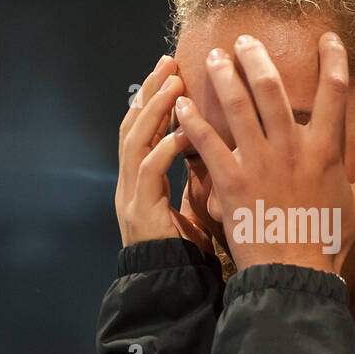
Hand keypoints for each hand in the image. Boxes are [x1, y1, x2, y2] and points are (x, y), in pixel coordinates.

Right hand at [115, 54, 214, 252]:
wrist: (170, 292)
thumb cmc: (188, 253)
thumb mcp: (195, 208)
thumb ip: (199, 179)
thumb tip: (223, 150)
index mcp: (141, 181)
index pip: (142, 129)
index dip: (154, 99)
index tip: (173, 69)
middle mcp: (130, 184)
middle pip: (132, 125)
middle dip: (150, 92)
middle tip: (169, 61)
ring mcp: (131, 197)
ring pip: (135, 142)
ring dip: (155, 111)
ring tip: (174, 84)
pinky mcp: (141, 213)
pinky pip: (149, 173)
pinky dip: (165, 149)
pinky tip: (183, 132)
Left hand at [173, 32, 354, 274]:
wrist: (292, 273)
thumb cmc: (327, 240)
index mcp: (326, 150)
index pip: (334, 92)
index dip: (334, 59)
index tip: (328, 39)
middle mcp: (292, 148)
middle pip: (273, 88)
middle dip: (256, 57)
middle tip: (243, 42)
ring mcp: (259, 162)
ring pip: (238, 106)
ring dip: (223, 77)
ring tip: (212, 59)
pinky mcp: (231, 180)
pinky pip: (208, 142)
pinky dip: (193, 120)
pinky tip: (182, 104)